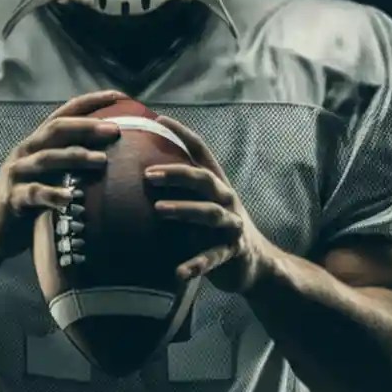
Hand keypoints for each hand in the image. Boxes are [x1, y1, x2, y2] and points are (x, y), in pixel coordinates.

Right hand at [0, 89, 125, 257]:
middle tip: (115, 130)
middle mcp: (26, 152)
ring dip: (75, 157)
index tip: (118, 96)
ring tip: (102, 160)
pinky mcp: (12, 198)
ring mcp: (17, 174)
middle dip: (86, 126)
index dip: (89, 102)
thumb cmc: (28, 200)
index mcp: (37, 143)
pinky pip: (34, 193)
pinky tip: (70, 197)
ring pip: (47, 158)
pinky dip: (53, 194)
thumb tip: (114, 156)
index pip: (64, 114)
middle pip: (56, 130)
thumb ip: (71, 163)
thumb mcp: (49, 176)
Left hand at [145, 115, 273, 293]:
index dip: (183, 134)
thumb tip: (136, 175)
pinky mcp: (234, 251)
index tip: (159, 119)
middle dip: (176, 174)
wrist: (255, 264)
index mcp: (216, 184)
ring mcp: (232, 224)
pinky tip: (178, 272)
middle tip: (147, 175)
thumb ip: (179, 191)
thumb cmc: (216, 230)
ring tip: (158, 209)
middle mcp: (226, 199)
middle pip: (203, 179)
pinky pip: (213, 256)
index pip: (201, 152)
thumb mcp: (200, 205)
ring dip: (183, 209)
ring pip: (209, 212)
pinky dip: (196, 264)